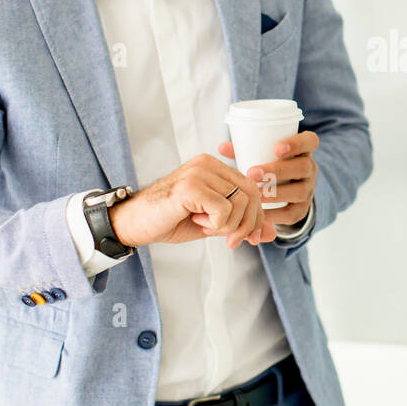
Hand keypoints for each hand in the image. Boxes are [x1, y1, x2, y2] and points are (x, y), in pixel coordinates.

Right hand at [108, 153, 276, 250]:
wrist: (133, 223)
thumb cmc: (170, 221)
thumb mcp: (213, 225)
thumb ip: (240, 225)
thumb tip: (273, 233)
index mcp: (215, 166)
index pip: (253, 188)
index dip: (257, 217)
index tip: (250, 238)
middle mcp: (208, 163)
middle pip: (252, 194)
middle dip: (249, 224)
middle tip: (231, 242)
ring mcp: (199, 172)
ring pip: (240, 203)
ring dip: (228, 226)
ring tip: (203, 225)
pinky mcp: (191, 186)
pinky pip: (223, 210)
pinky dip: (215, 225)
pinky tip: (194, 220)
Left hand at [217, 130, 318, 228]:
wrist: (286, 190)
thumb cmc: (270, 164)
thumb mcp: (263, 153)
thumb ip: (245, 149)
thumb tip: (222, 147)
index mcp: (303, 150)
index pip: (309, 141)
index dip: (296, 144)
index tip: (276, 148)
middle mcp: (310, 169)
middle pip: (302, 168)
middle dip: (277, 171)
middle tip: (252, 173)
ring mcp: (308, 190)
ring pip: (299, 191)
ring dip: (275, 193)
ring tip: (253, 194)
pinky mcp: (301, 210)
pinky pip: (292, 213)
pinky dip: (274, 214)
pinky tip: (258, 213)